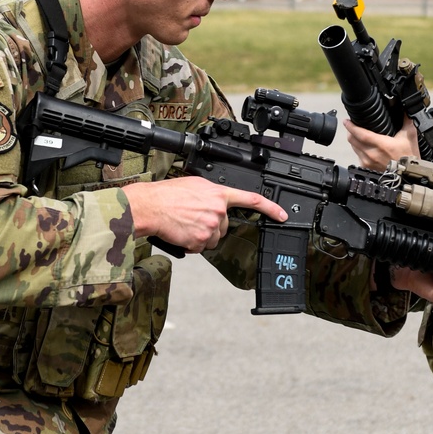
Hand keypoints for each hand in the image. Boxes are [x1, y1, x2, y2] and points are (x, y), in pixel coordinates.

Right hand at [125, 176, 286, 252]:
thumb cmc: (166, 195)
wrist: (150, 206)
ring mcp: (211, 226)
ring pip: (213, 239)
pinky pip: (200, 248)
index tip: (282, 215)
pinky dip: (191, 244)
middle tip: (192, 218)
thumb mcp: (194, 185)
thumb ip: (211, 194)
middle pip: (224, 226)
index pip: (251, 199)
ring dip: (201, 236)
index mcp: (218, 193)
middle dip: (211, 225)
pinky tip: (181, 232)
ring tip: (184, 224)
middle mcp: (218, 210)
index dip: (270, 208)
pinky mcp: (200, 240)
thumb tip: (217, 202)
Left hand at [344, 115, 419, 171]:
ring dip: (354, 140)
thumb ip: (406, 120)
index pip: (360, 134)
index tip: (347, 121)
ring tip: (357, 135)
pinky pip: (358, 156)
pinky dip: (358, 150)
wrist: (408, 175)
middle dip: (350, 131)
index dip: (351, 126)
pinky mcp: (367, 168)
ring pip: (354, 148)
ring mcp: (368, 162)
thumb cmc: (409, 157)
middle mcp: (372, 154)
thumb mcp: (410, 136)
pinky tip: (363, 147)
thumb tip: (405, 108)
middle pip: (352, 140)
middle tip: (352, 125)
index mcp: (381, 144)